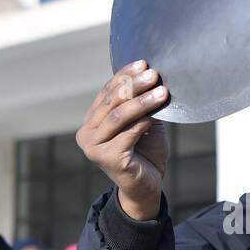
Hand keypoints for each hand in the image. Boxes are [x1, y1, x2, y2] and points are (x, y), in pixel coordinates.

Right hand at [76, 60, 169, 220]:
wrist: (147, 187)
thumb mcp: (141, 122)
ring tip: (162, 91)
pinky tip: (159, 111)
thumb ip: (138, 104)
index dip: (124, 76)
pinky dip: (144, 119)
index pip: (107, 91)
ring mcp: (94, 147)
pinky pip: (128, 132)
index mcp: (91, 121)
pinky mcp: (107, 158)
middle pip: (111, 101)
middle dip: (134, 85)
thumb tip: (148, 75)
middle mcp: (86, 133)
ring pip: (119, 115)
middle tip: (154, 74)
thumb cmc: (145, 153)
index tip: (143, 63)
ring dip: (142, 101)